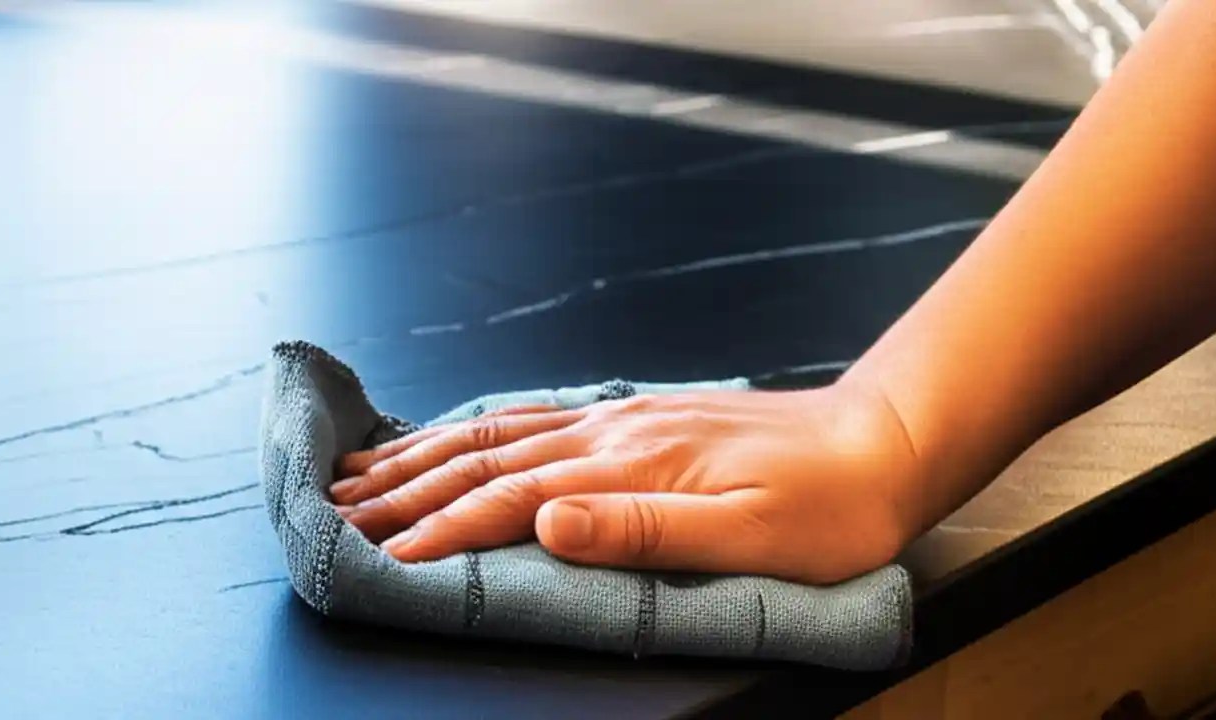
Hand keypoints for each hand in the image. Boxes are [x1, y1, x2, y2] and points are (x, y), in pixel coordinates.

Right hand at [330, 378, 920, 584]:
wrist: (880, 440)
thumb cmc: (827, 506)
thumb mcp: (748, 533)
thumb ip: (641, 529)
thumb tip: (545, 522)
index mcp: (632, 466)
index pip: (510, 500)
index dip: (438, 528)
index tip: (377, 553)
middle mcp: (614, 432)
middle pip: (487, 457)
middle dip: (406, 486)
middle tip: (335, 506)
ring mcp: (624, 417)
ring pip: (503, 430)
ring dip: (428, 450)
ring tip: (366, 464)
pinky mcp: (640, 414)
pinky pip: (539, 416)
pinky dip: (481, 426)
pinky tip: (459, 432)